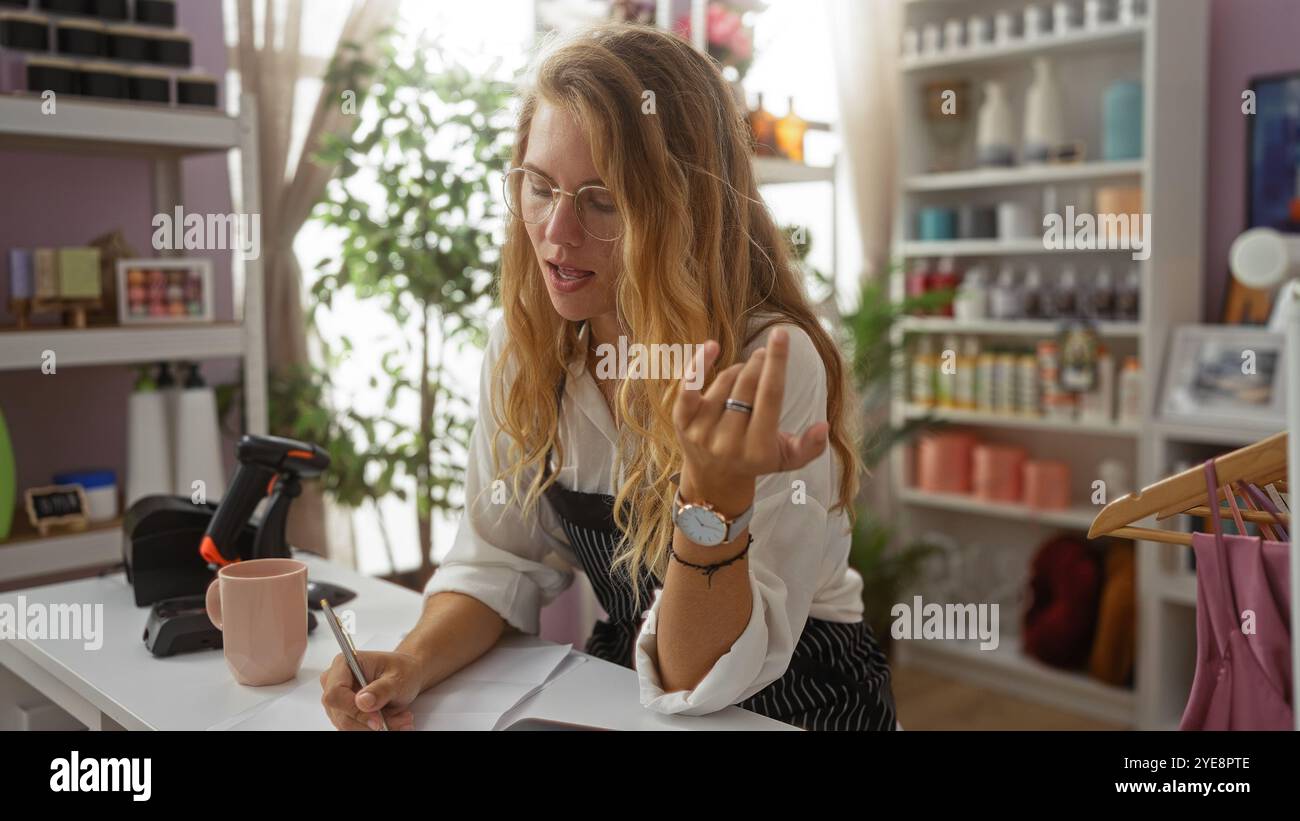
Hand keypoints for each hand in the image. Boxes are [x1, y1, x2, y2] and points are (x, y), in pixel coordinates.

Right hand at [319, 650, 422, 730]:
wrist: (407, 676)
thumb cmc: (402, 670)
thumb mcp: (398, 678)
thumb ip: (381, 690)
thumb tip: (362, 702)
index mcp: (344, 664)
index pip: (335, 694)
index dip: (354, 710)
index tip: (377, 720)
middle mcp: (334, 682)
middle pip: (342, 715)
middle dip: (371, 723)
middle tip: (401, 720)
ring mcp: (338, 701)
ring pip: (349, 726)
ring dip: (376, 728)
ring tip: (402, 718)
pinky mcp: (345, 715)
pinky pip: (356, 729)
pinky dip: (375, 729)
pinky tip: (394, 720)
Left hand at [672, 327, 829, 513]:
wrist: (714, 480)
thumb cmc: (756, 459)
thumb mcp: (787, 459)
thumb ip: (810, 447)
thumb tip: (823, 426)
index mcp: (758, 449)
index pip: (770, 397)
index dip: (777, 363)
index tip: (782, 334)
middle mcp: (728, 443)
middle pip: (747, 385)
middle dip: (759, 361)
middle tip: (765, 352)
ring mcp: (702, 432)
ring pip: (725, 381)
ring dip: (739, 370)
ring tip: (745, 376)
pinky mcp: (682, 422)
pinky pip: (689, 387)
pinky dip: (700, 364)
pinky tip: (712, 346)